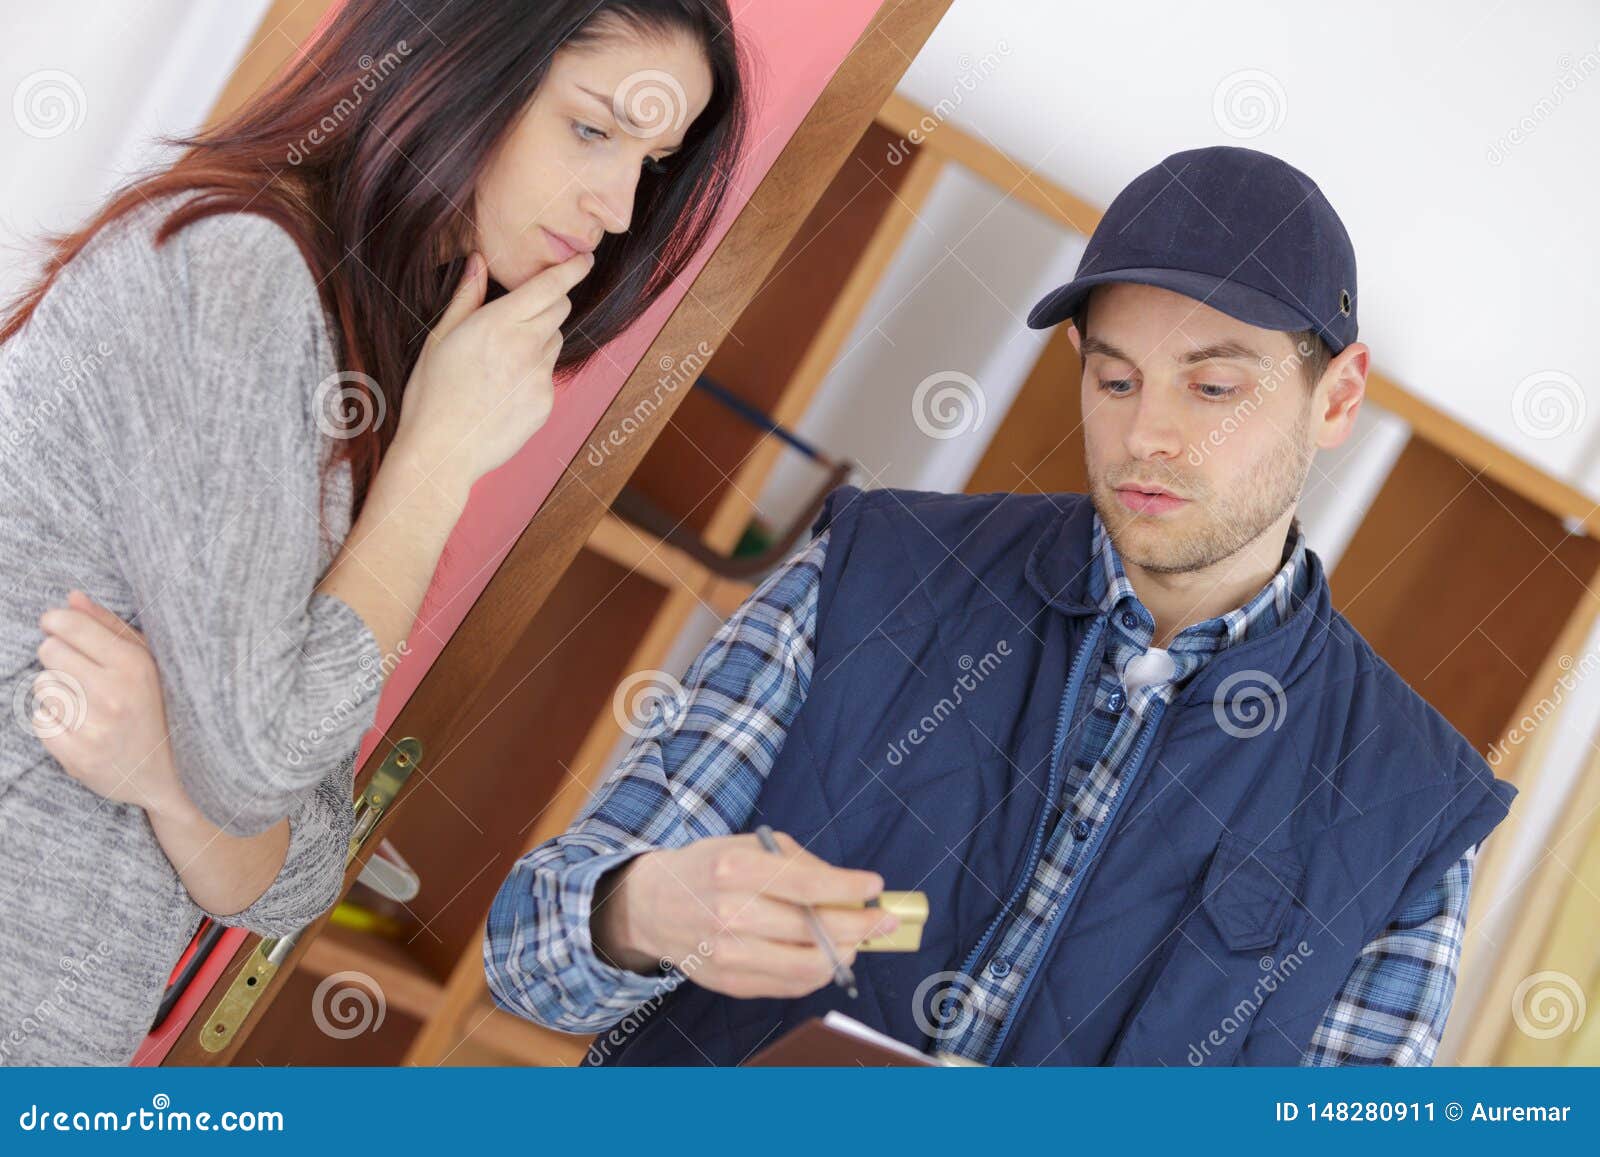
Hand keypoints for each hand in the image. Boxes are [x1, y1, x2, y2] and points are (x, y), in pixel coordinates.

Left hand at [31, 590, 193, 820]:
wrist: (173, 775)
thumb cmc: (158, 707)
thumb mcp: (147, 661)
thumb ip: (109, 627)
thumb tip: (71, 598)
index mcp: (134, 665)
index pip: (68, 626)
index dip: (56, 622)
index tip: (57, 626)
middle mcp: (114, 695)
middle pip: (48, 653)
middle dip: (59, 657)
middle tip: (80, 672)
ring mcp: (94, 728)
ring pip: (42, 686)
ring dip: (57, 691)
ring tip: (87, 703)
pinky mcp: (77, 757)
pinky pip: (40, 720)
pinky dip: (54, 721)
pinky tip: (80, 726)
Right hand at [392, 249, 594, 498]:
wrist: (442, 451)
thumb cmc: (431, 393)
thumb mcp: (440, 337)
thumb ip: (467, 296)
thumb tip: (479, 261)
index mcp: (498, 324)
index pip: (549, 286)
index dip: (572, 269)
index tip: (585, 259)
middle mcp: (525, 346)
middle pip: (560, 309)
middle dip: (549, 303)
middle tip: (521, 315)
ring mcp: (540, 377)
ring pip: (554, 342)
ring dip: (539, 339)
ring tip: (501, 361)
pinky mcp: (546, 402)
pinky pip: (548, 376)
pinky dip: (534, 374)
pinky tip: (503, 390)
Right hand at [592, 831, 899, 998]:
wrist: (652, 905)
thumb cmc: (708, 868)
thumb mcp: (747, 845)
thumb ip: (798, 863)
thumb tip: (848, 889)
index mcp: (735, 869)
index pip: (807, 885)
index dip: (849, 889)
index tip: (876, 887)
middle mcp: (730, 914)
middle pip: (814, 930)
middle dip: (861, 926)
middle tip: (884, 919)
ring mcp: (729, 954)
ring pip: (809, 966)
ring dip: (845, 953)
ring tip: (856, 938)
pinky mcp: (730, 982)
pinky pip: (790, 985)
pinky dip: (819, 971)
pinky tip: (827, 954)